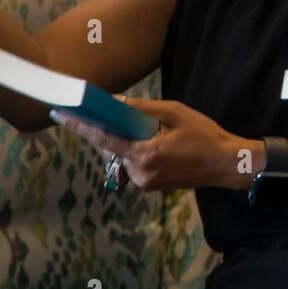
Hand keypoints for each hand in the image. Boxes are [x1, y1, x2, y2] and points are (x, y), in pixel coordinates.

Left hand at [50, 97, 255, 191]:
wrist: (226, 164)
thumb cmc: (204, 135)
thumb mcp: (175, 113)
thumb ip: (141, 109)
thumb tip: (113, 103)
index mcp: (144, 154)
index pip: (104, 138)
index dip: (80, 125)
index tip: (60, 114)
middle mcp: (139, 173)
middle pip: (110, 147)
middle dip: (107, 129)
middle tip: (106, 112)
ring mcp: (143, 182)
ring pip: (121, 155)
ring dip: (124, 140)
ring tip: (146, 128)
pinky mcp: (149, 185)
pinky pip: (132, 163)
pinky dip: (134, 149)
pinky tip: (152, 141)